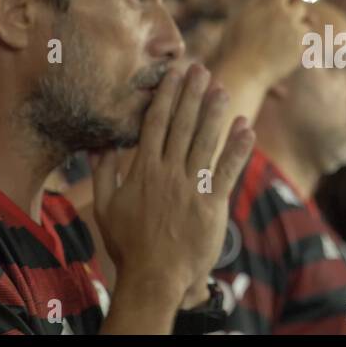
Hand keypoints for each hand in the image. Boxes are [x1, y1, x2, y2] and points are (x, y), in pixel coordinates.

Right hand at [91, 65, 254, 301]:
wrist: (155, 277)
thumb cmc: (129, 244)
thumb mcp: (105, 207)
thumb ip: (103, 173)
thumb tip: (99, 144)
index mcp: (142, 170)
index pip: (155, 124)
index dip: (166, 96)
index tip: (174, 73)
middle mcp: (167, 173)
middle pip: (182, 125)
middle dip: (192, 94)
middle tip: (201, 69)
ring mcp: (191, 187)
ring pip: (205, 141)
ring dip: (215, 113)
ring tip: (222, 88)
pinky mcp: (212, 203)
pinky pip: (227, 169)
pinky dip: (238, 148)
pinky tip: (246, 127)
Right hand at [218, 0, 307, 85]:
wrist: (244, 71)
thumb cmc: (238, 43)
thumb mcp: (244, 15)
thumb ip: (261, 0)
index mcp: (271, 3)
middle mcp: (286, 15)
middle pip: (300, 3)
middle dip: (292, 10)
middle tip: (283, 17)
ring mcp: (295, 32)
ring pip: (304, 23)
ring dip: (296, 28)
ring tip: (278, 39)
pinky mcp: (301, 48)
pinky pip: (304, 40)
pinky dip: (297, 44)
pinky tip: (281, 51)